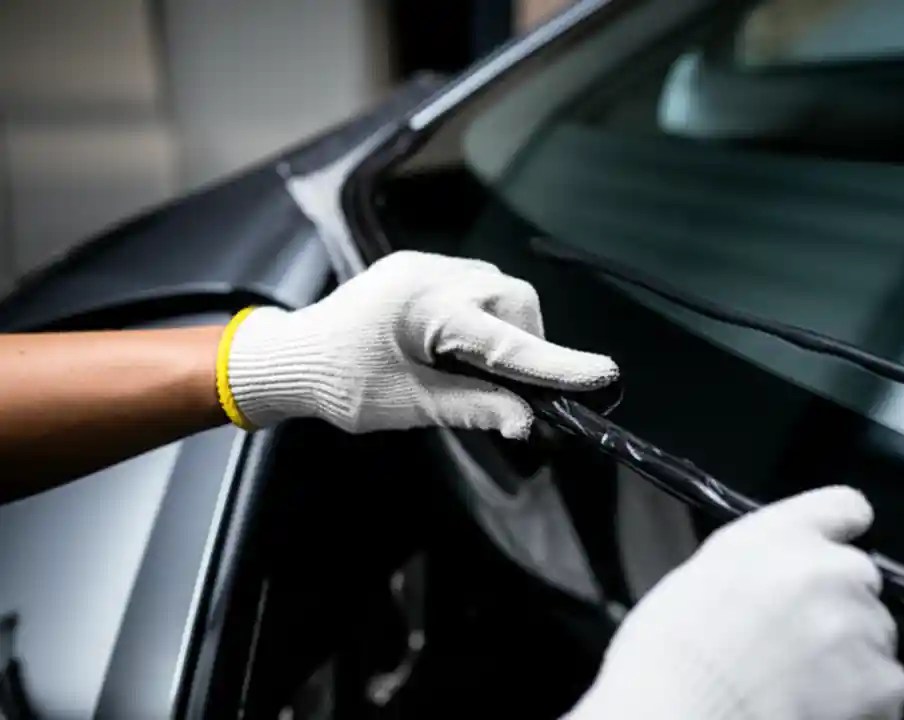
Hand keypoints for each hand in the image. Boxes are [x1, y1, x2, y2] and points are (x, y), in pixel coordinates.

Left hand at [225, 251, 616, 435]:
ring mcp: (428, 264)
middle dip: (528, 347)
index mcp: (424, 308)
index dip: (557, 363)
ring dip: (509, 332)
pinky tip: (466, 348)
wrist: (290, 356)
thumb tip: (528, 421)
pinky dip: (489, 318)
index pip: (506, 340)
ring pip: (503, 294)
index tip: (604, 374)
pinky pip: (479, 287)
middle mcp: (432, 274)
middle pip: (515, 305)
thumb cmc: (340, 384)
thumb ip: (473, 407)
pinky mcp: (425, 267)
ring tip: (481, 371)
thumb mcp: (408, 405)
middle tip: (517, 394)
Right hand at [566, 487, 903, 719]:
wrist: (682, 714)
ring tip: (803, 688)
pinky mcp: (880, 679)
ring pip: (878, 639)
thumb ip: (754, 563)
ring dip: (853, 662)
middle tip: (797, 648)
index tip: (834, 552)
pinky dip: (868, 706)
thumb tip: (774, 579)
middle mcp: (829, 568)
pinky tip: (820, 712)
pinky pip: (893, 691)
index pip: (845, 507)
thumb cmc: (670, 659)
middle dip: (840, 611)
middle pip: (862, 581)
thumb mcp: (699, 578)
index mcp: (778, 535)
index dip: (841, 534)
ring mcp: (859, 623)